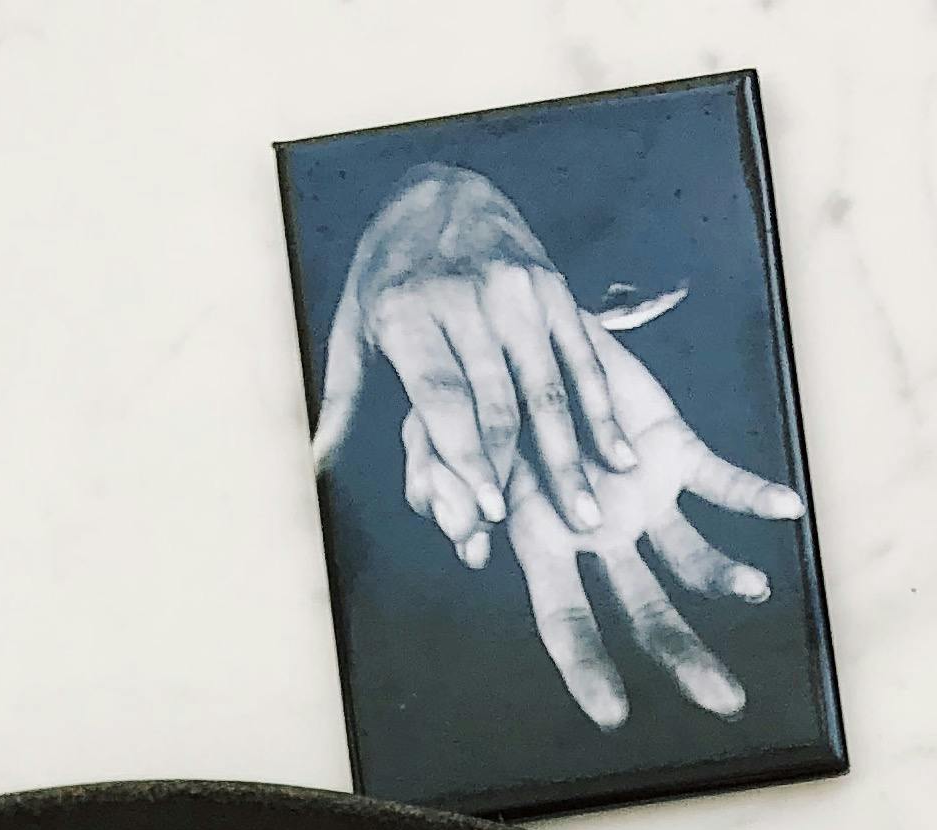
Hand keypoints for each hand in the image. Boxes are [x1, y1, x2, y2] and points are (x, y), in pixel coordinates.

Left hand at [314, 165, 636, 540]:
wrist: (440, 187)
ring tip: (589, 514)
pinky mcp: (553, 289)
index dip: (469, 460)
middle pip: (499, 404)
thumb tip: (319, 461)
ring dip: (571, 458)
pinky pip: (581, 359)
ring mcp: (516, 292)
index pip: (444, 400)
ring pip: (547, 389)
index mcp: (408, 312)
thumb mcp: (353, 322)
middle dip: (521, 475)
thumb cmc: (390, 270)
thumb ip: (342, 395)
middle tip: (544, 534)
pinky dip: (602, 412)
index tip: (489, 514)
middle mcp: (465, 299)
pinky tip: (617, 457)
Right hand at [425, 320, 803, 730]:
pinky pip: (719, 480)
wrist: (528, 338)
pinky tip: (789, 507)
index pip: (568, 623)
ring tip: (755, 588)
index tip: (614, 715)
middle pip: (648, 612)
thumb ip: (441, 481)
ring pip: (692, 557)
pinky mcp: (672, 451)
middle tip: (728, 702)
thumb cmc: (477, 401)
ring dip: (725, 577)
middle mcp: (602, 537)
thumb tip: (464, 537)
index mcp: (547, 545)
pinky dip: (752, 494)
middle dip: (685, 656)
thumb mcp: (441, 438)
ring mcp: (642, 499)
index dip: (589, 668)